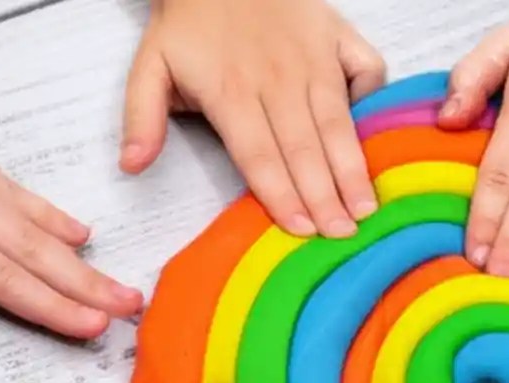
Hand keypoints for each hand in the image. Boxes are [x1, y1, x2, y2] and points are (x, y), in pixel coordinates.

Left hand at [0, 124, 141, 365]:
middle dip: (86, 285)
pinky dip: (45, 211)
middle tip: (130, 306)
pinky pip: (11, 189)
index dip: (56, 311)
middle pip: (35, 255)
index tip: (97, 330)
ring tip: (109, 278)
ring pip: (30, 224)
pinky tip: (69, 226)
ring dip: (75, 256)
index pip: (9, 284)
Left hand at [122, 0, 386, 237]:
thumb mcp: (149, 64)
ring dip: (353, 167)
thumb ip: (140, 116)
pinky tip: (376, 139)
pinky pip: (368, 71)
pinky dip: (375, 101)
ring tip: (367, 207)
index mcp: (230, 90)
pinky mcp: (339, 36)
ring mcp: (314, 57)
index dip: (280, 193)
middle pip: (304, 147)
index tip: (299, 229)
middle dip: (325, 196)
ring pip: (338, 121)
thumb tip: (133, 165)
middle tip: (344, 234)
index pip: (259, 153)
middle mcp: (278, 77)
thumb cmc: (190, 22)